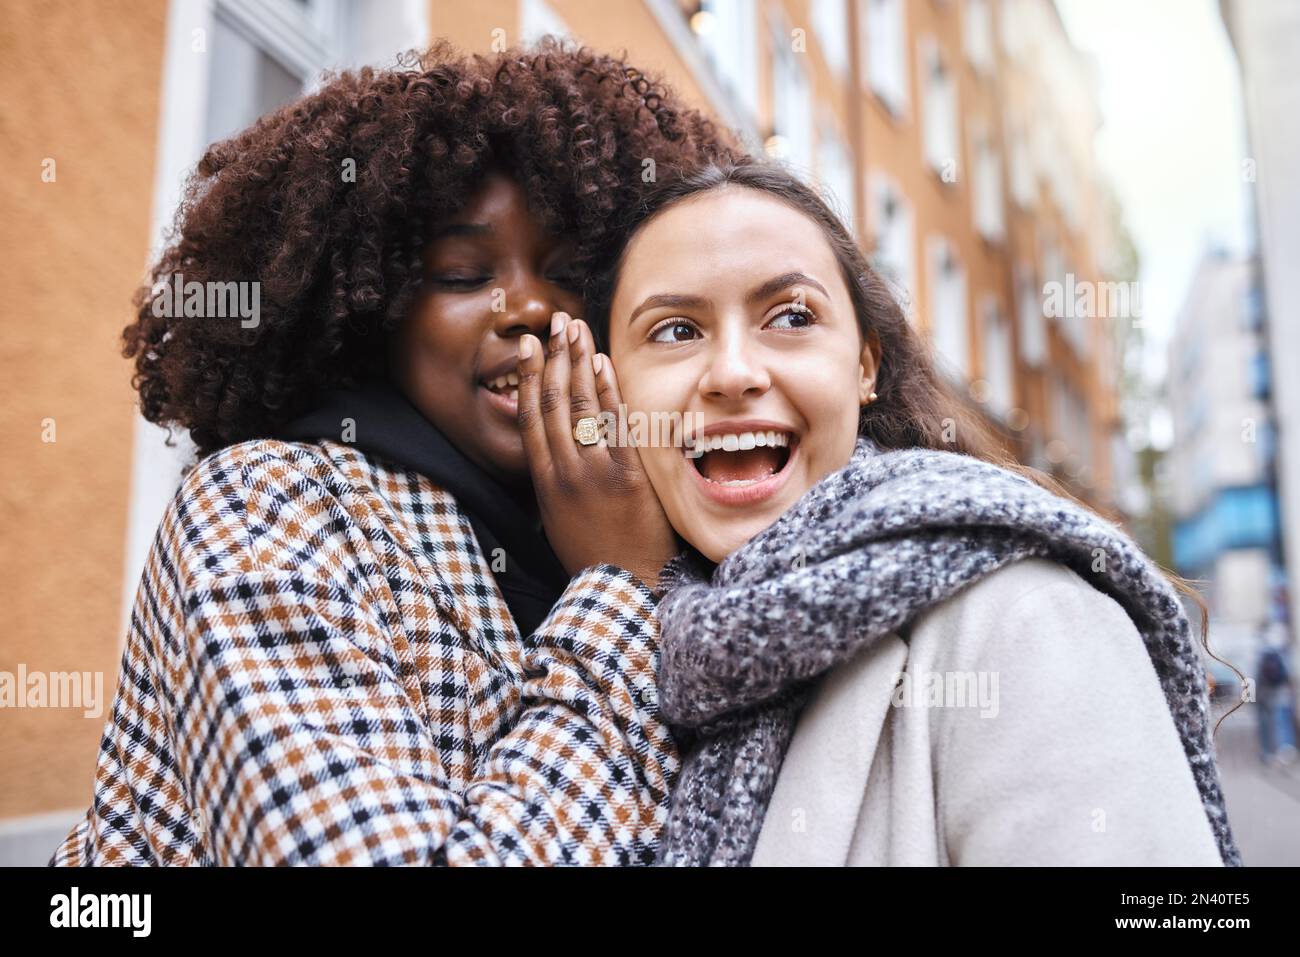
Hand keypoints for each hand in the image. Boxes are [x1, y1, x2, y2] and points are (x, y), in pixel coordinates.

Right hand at [517, 311, 677, 589]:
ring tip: (576, 330)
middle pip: (553, 403)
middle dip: (554, 357)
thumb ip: (556, 487)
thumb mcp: (560, 523)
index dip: (528, 377)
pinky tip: (604, 364)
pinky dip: (608, 391)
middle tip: (556, 323)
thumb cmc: (595, 559)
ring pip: (580, 407)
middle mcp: (564, 473)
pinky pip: (615, 425)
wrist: (625, 587)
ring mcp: (594, 473)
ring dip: (578, 362)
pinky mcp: (627, 476)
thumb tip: (554, 456)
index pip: (530, 418)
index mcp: (544, 483)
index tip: (528, 346)